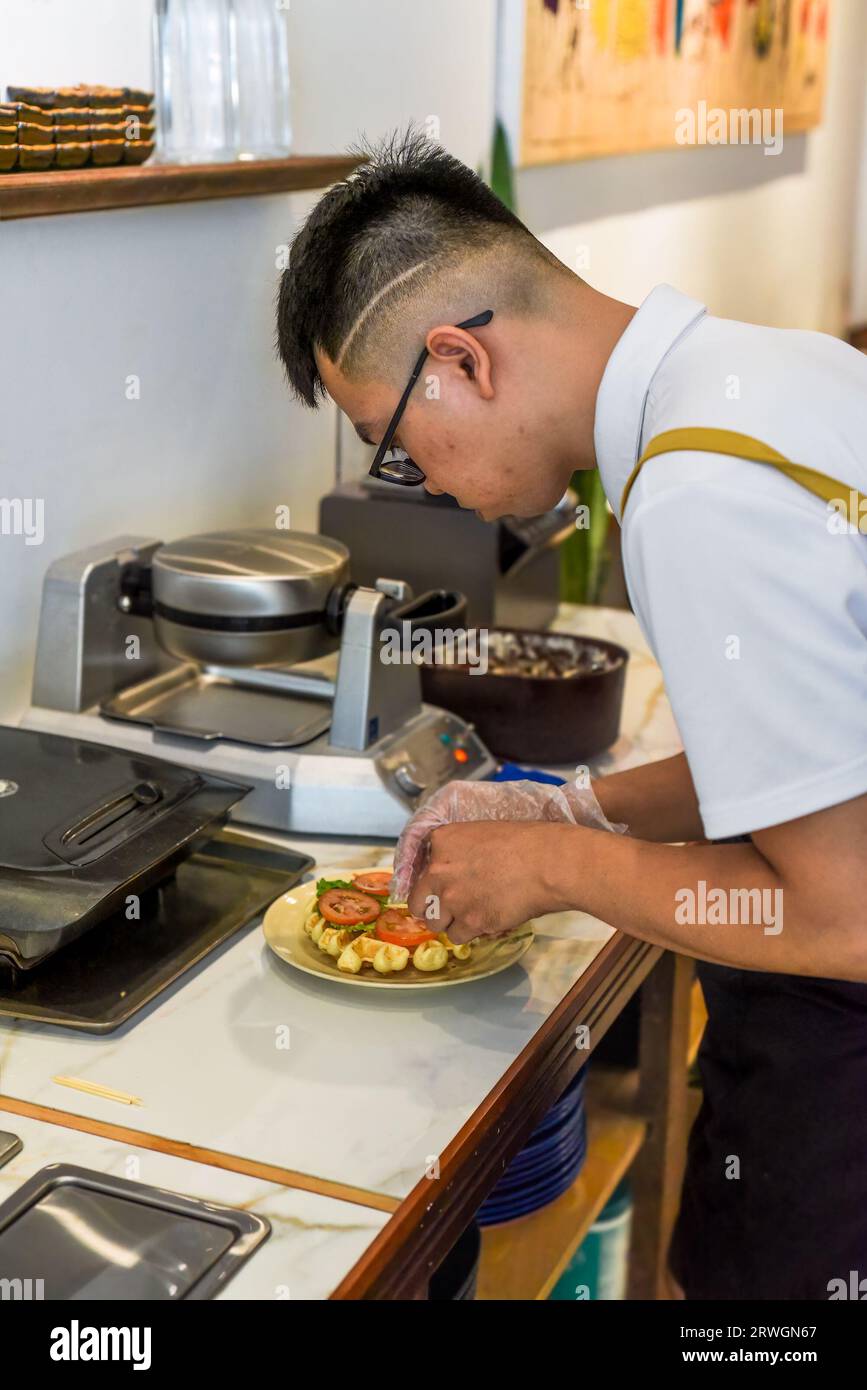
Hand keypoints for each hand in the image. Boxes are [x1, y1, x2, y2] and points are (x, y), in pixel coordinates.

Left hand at [407, 820, 575, 943]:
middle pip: (418, 901)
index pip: (420, 868)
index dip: (432, 881)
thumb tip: (456, 871)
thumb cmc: (526, 843)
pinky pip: (458, 937)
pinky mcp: (470, 921)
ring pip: (436, 923)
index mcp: (441, 841)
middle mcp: (438, 870)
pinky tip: (485, 922)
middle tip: (447, 909)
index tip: (442, 886)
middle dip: (431, 908)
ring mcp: (452, 898)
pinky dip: (470, 933)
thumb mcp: (482, 833)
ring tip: (472, 915)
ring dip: (451, 922)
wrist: (548, 863)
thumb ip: (460, 851)